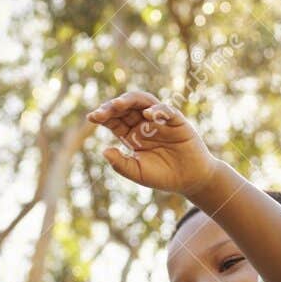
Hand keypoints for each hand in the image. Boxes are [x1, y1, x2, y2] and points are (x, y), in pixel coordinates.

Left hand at [87, 91, 219, 197]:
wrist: (189, 180)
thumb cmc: (162, 176)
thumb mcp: (137, 173)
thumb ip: (121, 164)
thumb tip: (103, 150)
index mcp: (131, 135)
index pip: (115, 120)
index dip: (103, 116)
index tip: (92, 117)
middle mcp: (144, 124)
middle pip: (126, 108)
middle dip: (113, 106)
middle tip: (103, 110)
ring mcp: (160, 121)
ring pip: (143, 102)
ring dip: (131, 100)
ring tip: (119, 104)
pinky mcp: (177, 121)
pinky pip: (166, 111)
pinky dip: (157, 111)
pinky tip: (148, 115)